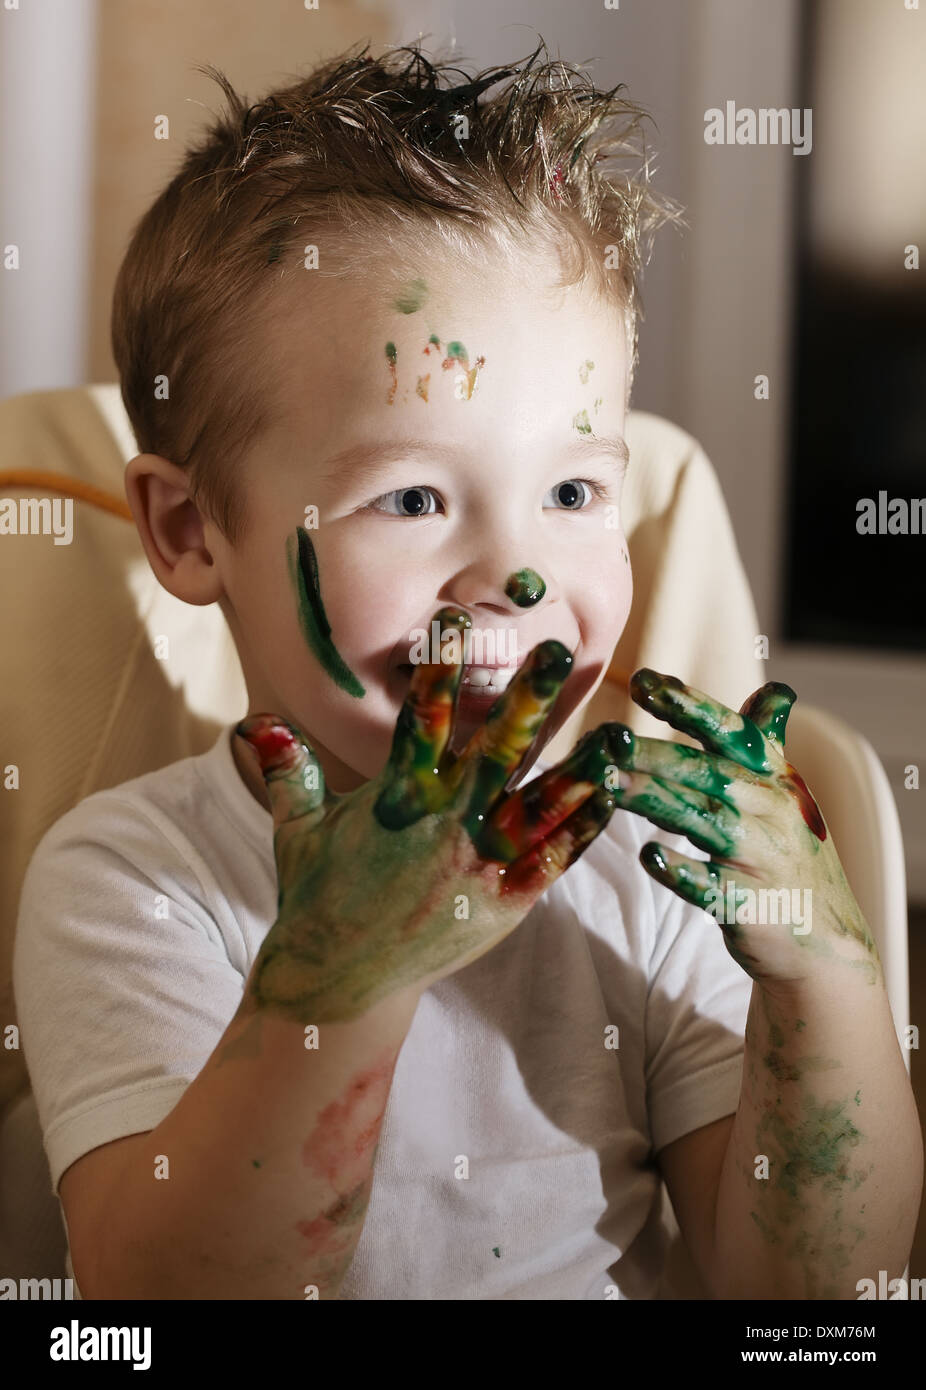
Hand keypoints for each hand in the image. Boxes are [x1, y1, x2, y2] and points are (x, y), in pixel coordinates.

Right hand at [236, 608, 624, 1022]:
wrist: (340, 982)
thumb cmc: (318, 899)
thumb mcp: (299, 830)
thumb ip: (291, 771)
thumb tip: (257, 721)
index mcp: (398, 798)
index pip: (422, 720)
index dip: (437, 669)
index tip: (453, 623)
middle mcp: (446, 825)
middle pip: (495, 750)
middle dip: (527, 698)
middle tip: (556, 652)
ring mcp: (481, 865)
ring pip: (541, 804)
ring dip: (579, 766)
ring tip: (614, 733)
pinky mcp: (506, 904)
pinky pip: (554, 859)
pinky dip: (584, 827)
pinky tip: (611, 797)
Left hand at [605, 671, 879, 986]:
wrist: (826, 940)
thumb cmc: (792, 857)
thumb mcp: (788, 796)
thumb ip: (769, 746)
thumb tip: (776, 691)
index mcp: (775, 779)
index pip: (731, 731)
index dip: (689, 705)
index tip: (643, 681)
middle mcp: (771, 811)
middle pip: (708, 772)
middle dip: (655, 753)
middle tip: (605, 738)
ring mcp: (761, 859)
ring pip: (703, 819)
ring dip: (653, 798)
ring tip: (608, 783)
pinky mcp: (746, 905)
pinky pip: (709, 887)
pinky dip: (680, 871)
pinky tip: (648, 856)